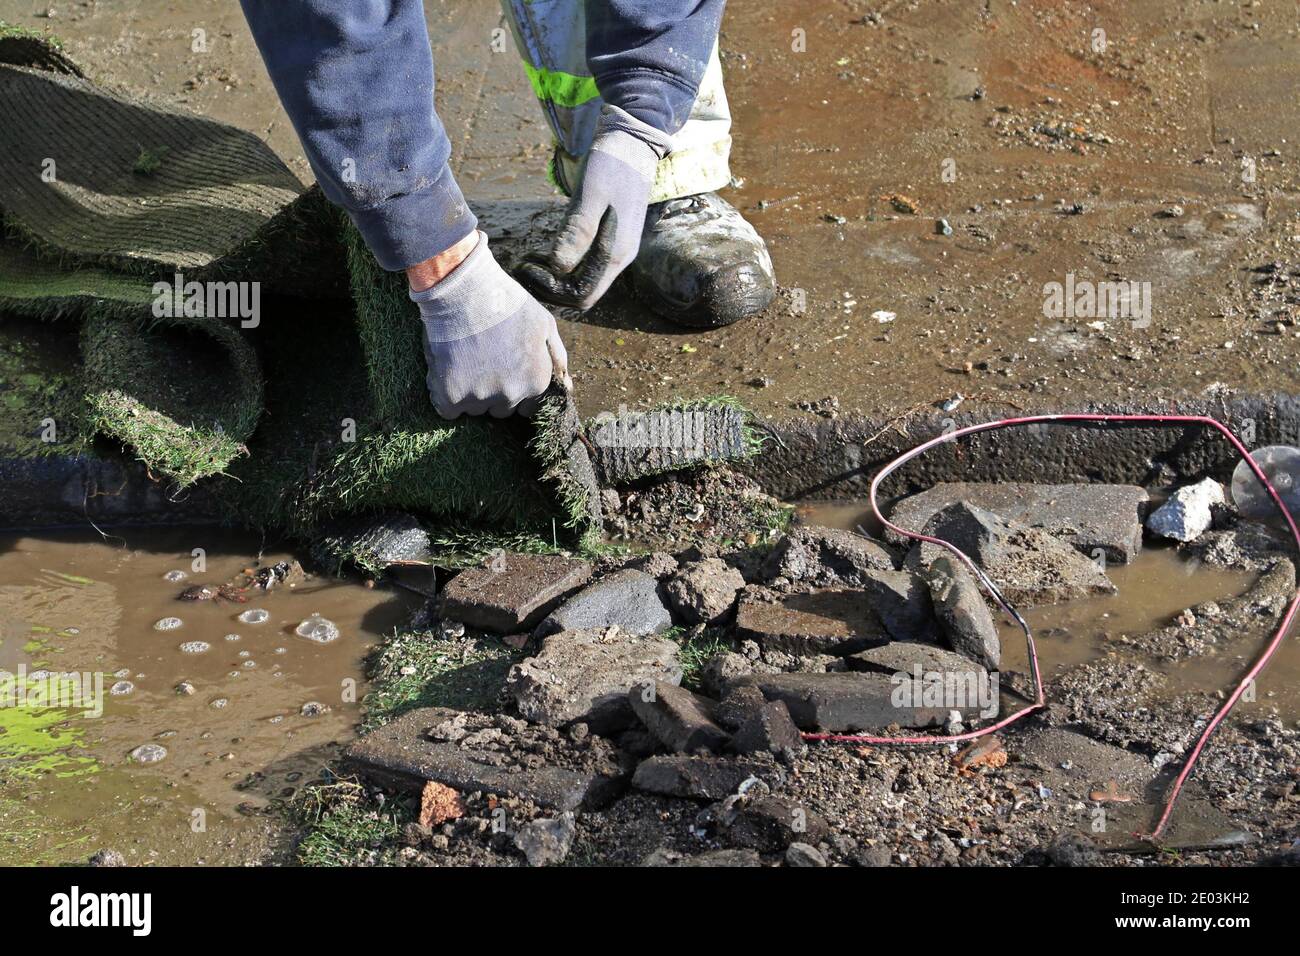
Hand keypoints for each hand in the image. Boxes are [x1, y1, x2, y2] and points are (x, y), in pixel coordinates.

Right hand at [409, 231, 570, 418]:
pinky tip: (447, 372)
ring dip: (469, 394)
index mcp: (536, 382)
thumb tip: (568, 387)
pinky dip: (445, 397)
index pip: (526, 408)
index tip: (503, 371)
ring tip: (465, 361)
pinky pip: (448, 411)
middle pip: (501, 410)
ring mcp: (480, 397)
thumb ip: (557, 359)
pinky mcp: (451, 395)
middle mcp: (511, 395)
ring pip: (474, 410)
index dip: (514, 389)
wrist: (465, 290)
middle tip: (482, 362)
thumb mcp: (545, 325)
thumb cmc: (507, 304)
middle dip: (494, 393)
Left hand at [516, 105, 671, 309]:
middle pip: (582, 294)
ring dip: (553, 278)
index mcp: (617, 253)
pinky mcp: (610, 239)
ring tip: (528, 261)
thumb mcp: (591, 195)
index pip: (583, 295)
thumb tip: (558, 267)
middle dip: (550, 288)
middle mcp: (620, 258)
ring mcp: (616, 249)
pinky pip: (584, 266)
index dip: (552, 290)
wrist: (633, 142)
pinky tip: (543, 252)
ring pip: (582, 282)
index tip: (527, 268)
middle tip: (521, 268)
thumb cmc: (610, 164)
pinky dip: (562, 265)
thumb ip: (576, 232)